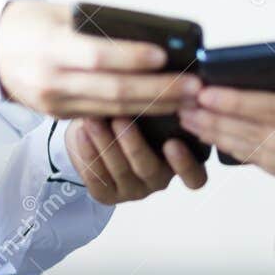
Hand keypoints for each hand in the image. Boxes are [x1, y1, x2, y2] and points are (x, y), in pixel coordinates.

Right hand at [0, 0, 200, 117]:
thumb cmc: (24, 24)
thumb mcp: (57, 13)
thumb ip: (94, 25)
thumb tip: (145, 33)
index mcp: (52, 48)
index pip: (98, 56)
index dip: (132, 58)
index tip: (165, 56)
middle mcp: (53, 81)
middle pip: (113, 90)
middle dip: (158, 91)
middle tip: (193, 87)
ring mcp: (55, 103)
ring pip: (112, 109)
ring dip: (154, 106)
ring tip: (187, 100)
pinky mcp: (58, 116)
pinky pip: (101, 116)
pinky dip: (132, 113)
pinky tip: (159, 109)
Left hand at [66, 118, 208, 204]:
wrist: (96, 131)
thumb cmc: (131, 114)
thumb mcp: (150, 111)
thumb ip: (159, 105)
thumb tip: (163, 79)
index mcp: (179, 163)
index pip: (194, 177)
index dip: (184, 164)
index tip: (173, 142)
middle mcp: (158, 180)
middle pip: (149, 169)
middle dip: (132, 143)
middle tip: (120, 117)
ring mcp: (132, 190)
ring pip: (120, 170)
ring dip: (105, 143)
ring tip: (93, 119)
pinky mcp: (106, 195)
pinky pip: (96, 177)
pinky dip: (87, 153)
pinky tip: (80, 132)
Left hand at [179, 44, 274, 190]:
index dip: (237, 103)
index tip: (205, 93)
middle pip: (260, 137)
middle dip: (218, 121)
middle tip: (184, 106)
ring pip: (259, 156)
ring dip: (222, 138)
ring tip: (191, 121)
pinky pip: (268, 166)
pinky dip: (240, 151)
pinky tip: (217, 136)